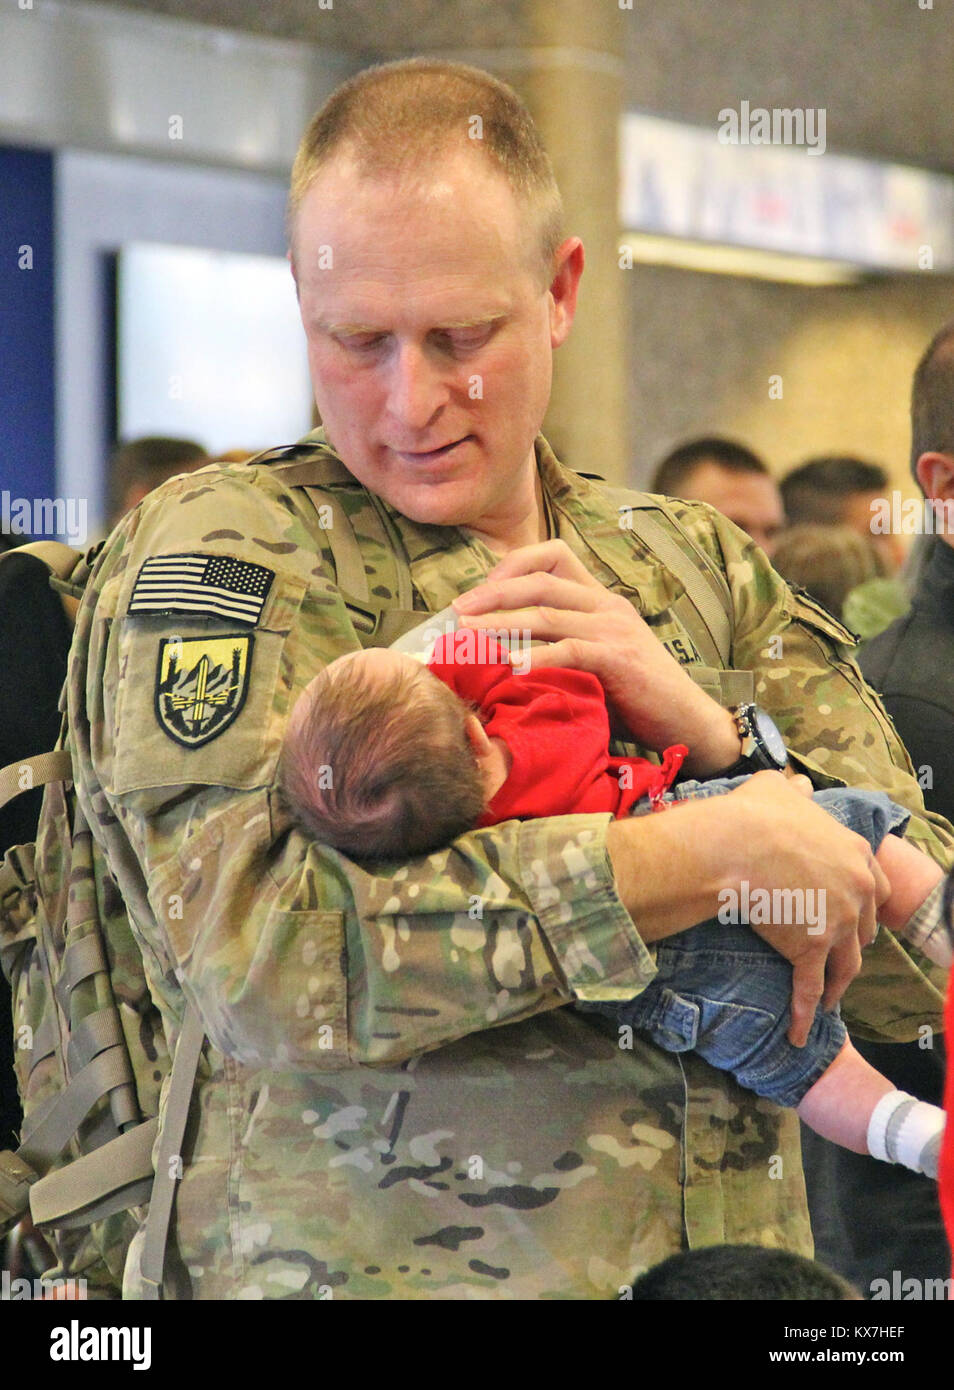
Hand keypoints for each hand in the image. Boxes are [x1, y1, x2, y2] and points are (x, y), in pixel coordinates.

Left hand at [453, 540, 740, 773]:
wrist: (689, 721)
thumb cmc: (637, 697)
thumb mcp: (597, 659)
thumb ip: (562, 644)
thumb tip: (505, 648)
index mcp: (601, 599)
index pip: (554, 554)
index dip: (511, 565)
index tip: (479, 592)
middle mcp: (607, 605)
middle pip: (540, 579)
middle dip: (492, 593)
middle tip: (457, 612)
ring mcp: (615, 629)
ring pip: (546, 612)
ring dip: (500, 623)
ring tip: (468, 635)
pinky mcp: (619, 659)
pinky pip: (569, 648)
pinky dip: (535, 656)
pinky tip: (509, 667)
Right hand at [718, 773, 889, 1045]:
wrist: (733, 845)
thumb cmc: (753, 815)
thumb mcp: (778, 790)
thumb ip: (795, 791)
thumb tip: (800, 785)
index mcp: (855, 853)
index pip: (874, 886)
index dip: (862, 903)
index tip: (852, 915)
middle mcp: (856, 890)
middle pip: (863, 930)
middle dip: (851, 944)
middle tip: (835, 955)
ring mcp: (837, 923)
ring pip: (846, 966)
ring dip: (837, 987)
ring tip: (829, 1002)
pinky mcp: (810, 949)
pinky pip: (809, 991)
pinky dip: (804, 1016)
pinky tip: (798, 1036)